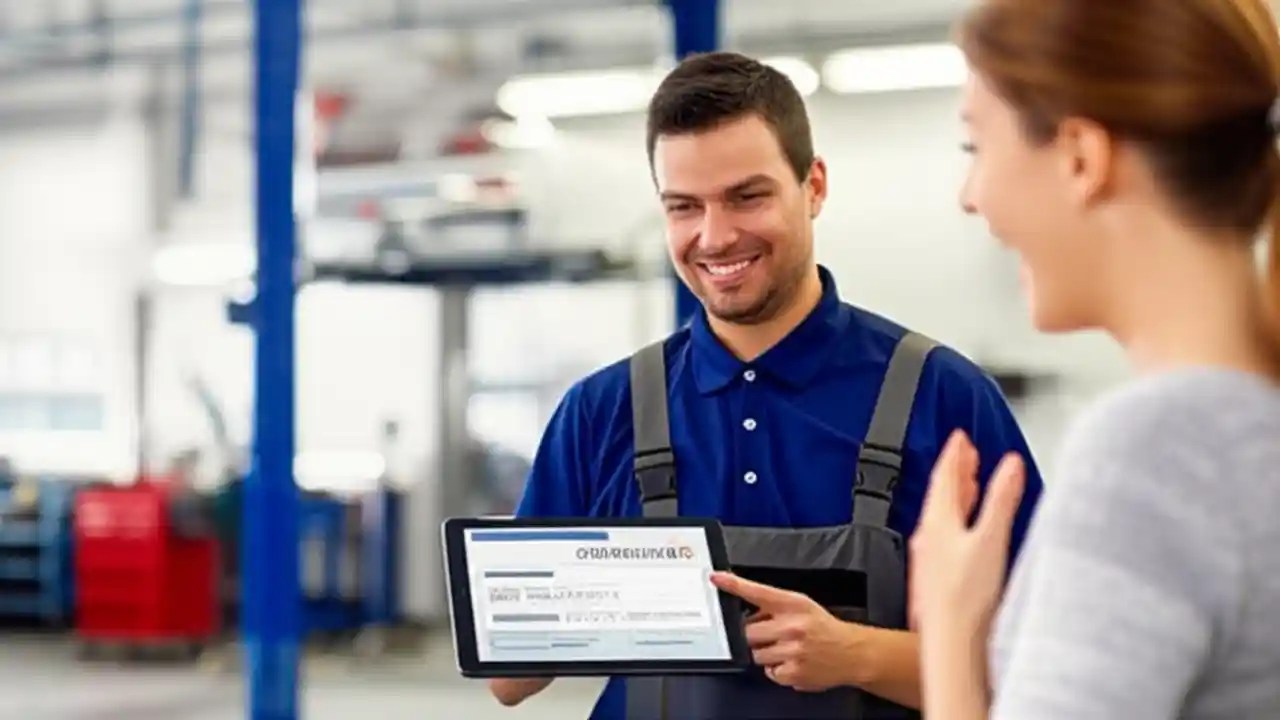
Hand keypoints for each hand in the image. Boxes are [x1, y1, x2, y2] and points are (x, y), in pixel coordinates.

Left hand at [710, 572, 859, 692]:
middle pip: (748, 632)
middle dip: (754, 635)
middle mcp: (792, 626)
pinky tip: (791, 661)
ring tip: (785, 648)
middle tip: (770, 635)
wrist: (851, 653)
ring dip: (765, 653)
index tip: (717, 579)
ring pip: (756, 654)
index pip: (758, 592)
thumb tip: (745, 614)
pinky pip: (769, 672)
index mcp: (794, 604)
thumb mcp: (802, 606)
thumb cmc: (823, 628)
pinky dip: (776, 669)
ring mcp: (792, 650)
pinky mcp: (793, 672)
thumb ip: (774, 607)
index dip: (734, 585)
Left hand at [908, 429, 1025, 638]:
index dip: (954, 453)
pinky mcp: (938, 580)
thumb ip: (1002, 499)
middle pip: (942, 496)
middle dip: (957, 472)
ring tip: (969, 487)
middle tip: (966, 455)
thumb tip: (1009, 464)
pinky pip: (945, 540)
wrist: (952, 645)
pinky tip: (966, 534)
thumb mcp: (991, 539)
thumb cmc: (967, 598)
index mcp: (938, 522)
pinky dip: (958, 524)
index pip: (944, 476)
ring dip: (958, 498)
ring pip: (943, 518)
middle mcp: (929, 538)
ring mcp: (931, 560)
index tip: (960, 437)